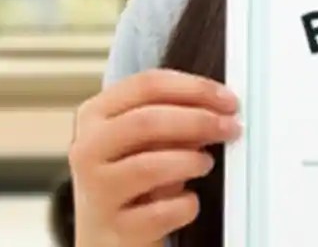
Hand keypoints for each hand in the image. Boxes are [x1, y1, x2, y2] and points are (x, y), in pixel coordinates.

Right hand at [68, 69, 241, 245]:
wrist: (108, 233)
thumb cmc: (134, 175)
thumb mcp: (147, 138)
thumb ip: (173, 116)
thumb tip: (219, 108)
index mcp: (96, 114)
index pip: (146, 85)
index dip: (194, 88)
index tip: (227, 99)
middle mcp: (88, 149)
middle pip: (147, 121)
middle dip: (199, 121)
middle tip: (230, 128)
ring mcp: (97, 191)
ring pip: (149, 166)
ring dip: (190, 162)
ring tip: (205, 164)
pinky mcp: (114, 229)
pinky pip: (159, 212)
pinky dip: (184, 205)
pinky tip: (188, 201)